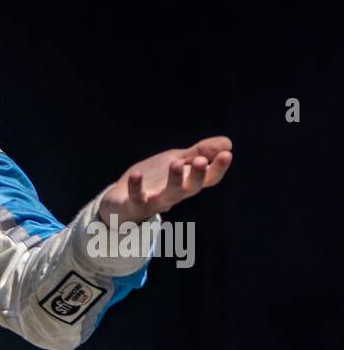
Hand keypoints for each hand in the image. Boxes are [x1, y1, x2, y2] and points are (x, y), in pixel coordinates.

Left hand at [98, 136, 232, 222]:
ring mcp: (154, 202)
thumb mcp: (178, 161)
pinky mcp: (133, 206)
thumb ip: (199, 153)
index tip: (227, 154)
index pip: (208, 179)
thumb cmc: (153, 180)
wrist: (120, 200)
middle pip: (191, 188)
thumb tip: (228, 143)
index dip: (218, 168)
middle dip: (198, 175)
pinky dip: (136, 187)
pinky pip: (136, 198)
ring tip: (176, 163)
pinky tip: (137, 174)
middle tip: (202, 161)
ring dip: (174, 180)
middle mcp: (173, 194)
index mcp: (186, 183)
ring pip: (168, 196)